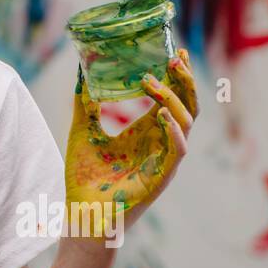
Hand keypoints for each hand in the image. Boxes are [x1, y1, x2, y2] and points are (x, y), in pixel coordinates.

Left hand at [64, 47, 197, 233]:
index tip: (174, 51)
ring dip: (173, 99)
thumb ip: (85, 103)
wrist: (82, 216)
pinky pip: (178, 151)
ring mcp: (164, 160)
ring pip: (186, 123)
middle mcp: (160, 142)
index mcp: (146, 131)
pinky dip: (175, 131)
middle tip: (173, 58)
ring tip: (152, 81)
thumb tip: (81, 71)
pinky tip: (161, 114)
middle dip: (184, 81)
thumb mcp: (83, 131)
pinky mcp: (162, 177)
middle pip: (187, 106)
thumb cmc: (85, 179)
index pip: (172, 97)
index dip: (178, 76)